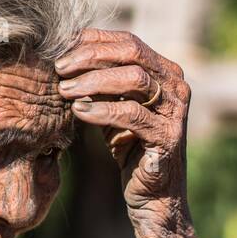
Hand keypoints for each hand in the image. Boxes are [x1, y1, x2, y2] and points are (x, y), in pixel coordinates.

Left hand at [55, 28, 191, 228]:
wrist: (152, 196)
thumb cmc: (130, 148)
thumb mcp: (112, 109)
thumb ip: (100, 85)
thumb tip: (65, 58)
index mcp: (165, 72)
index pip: (128, 42)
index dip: (93, 40)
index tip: (61, 49)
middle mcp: (176, 85)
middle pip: (132, 53)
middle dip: (91, 56)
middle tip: (60, 68)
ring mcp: (175, 110)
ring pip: (134, 79)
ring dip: (93, 81)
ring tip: (65, 90)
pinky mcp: (168, 136)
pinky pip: (132, 114)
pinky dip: (102, 111)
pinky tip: (79, 112)